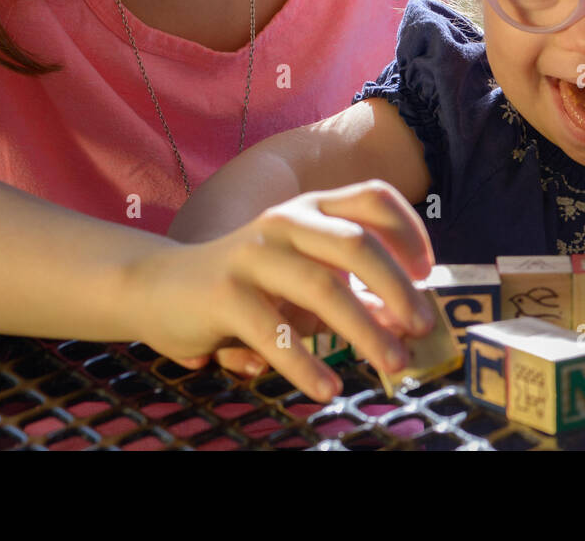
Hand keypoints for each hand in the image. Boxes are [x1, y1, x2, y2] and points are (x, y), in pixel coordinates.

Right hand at [128, 181, 436, 401]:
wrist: (157, 286)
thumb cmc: (244, 284)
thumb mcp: (300, 278)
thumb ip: (347, 290)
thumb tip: (404, 320)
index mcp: (309, 208)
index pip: (372, 197)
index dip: (408, 230)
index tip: (427, 271)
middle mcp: (284, 220)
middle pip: (356, 243)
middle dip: (398, 287)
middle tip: (422, 327)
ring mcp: (253, 253)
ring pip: (321, 288)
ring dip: (365, 330)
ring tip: (391, 363)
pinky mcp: (225, 293)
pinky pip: (275, 332)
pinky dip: (307, 364)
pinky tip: (328, 388)